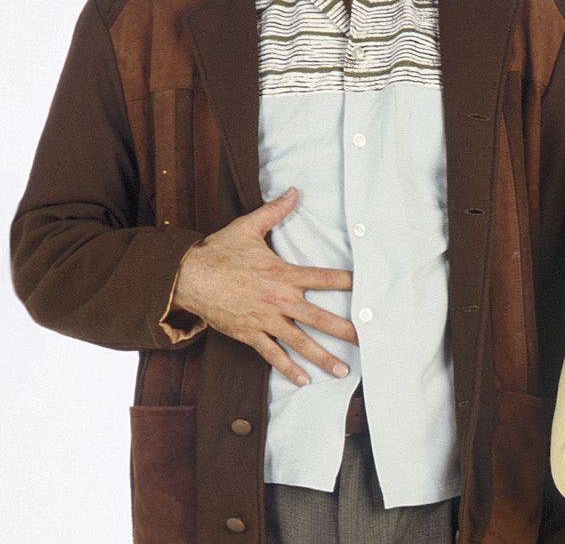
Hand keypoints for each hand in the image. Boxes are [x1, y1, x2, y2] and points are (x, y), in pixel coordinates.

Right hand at [171, 188, 357, 385]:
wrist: (186, 278)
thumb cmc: (218, 252)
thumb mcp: (247, 228)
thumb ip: (274, 211)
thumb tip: (293, 191)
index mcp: (283, 274)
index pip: (325, 278)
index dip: (349, 282)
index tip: (370, 289)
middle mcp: (278, 300)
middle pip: (319, 317)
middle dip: (344, 330)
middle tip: (368, 341)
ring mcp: (265, 319)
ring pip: (299, 341)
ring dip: (322, 357)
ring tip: (343, 371)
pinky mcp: (249, 334)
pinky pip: (272, 354)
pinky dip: (288, 368)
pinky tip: (304, 380)